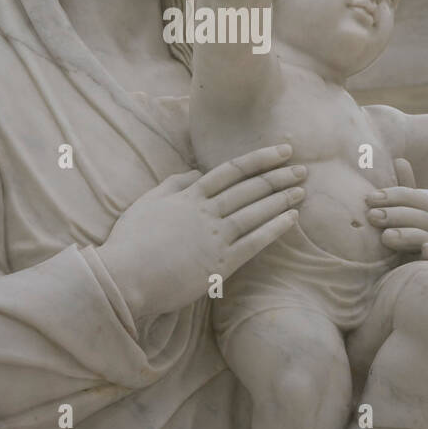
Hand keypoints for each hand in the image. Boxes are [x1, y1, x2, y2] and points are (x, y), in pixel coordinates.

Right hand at [96, 145, 306, 320]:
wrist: (125, 276)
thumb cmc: (131, 242)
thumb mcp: (146, 203)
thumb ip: (171, 185)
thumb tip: (194, 173)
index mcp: (188, 196)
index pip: (231, 170)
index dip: (260, 159)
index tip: (282, 151)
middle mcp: (205, 212)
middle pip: (249, 188)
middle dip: (278, 176)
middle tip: (302, 169)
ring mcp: (214, 237)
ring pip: (255, 212)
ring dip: (281, 199)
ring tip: (301, 190)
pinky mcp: (219, 263)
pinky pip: (253, 242)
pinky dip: (274, 228)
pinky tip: (291, 219)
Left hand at [366, 158, 427, 265]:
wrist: (379, 314)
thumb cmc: (372, 272)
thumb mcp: (373, 236)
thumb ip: (383, 204)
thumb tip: (397, 160)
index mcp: (412, 225)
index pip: (417, 199)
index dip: (400, 191)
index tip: (377, 188)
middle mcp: (426, 238)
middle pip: (424, 214)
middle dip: (398, 210)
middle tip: (371, 214)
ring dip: (409, 232)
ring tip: (385, 237)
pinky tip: (424, 250)